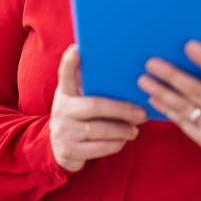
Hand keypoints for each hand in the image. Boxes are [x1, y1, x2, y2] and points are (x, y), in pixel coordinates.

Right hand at [50, 44, 146, 171]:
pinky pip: (98, 148)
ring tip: (135, 129)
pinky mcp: (68, 151)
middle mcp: (61, 109)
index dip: (70, 62)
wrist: (59, 148)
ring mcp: (63, 131)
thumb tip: (124, 74)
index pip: (65, 74)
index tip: (78, 49)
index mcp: (65, 92)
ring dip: (121, 130)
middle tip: (141, 113)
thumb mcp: (79, 101)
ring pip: (99, 129)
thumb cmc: (79, 117)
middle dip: (121, 109)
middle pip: (94, 106)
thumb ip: (92, 88)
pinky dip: (114, 144)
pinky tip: (123, 140)